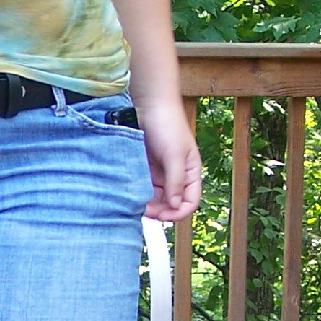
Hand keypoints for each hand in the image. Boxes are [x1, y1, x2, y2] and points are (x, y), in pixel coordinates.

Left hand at [137, 98, 200, 223]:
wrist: (148, 105)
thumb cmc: (167, 125)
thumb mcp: (175, 155)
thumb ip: (176, 181)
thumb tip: (175, 206)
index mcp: (190, 173)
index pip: (190, 202)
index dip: (178, 212)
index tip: (163, 216)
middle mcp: (176, 176)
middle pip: (170, 203)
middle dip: (160, 210)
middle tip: (145, 211)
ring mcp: (159, 173)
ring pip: (155, 197)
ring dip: (148, 204)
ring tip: (136, 203)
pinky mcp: (144, 169)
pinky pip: (142, 187)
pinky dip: (138, 193)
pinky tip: (130, 194)